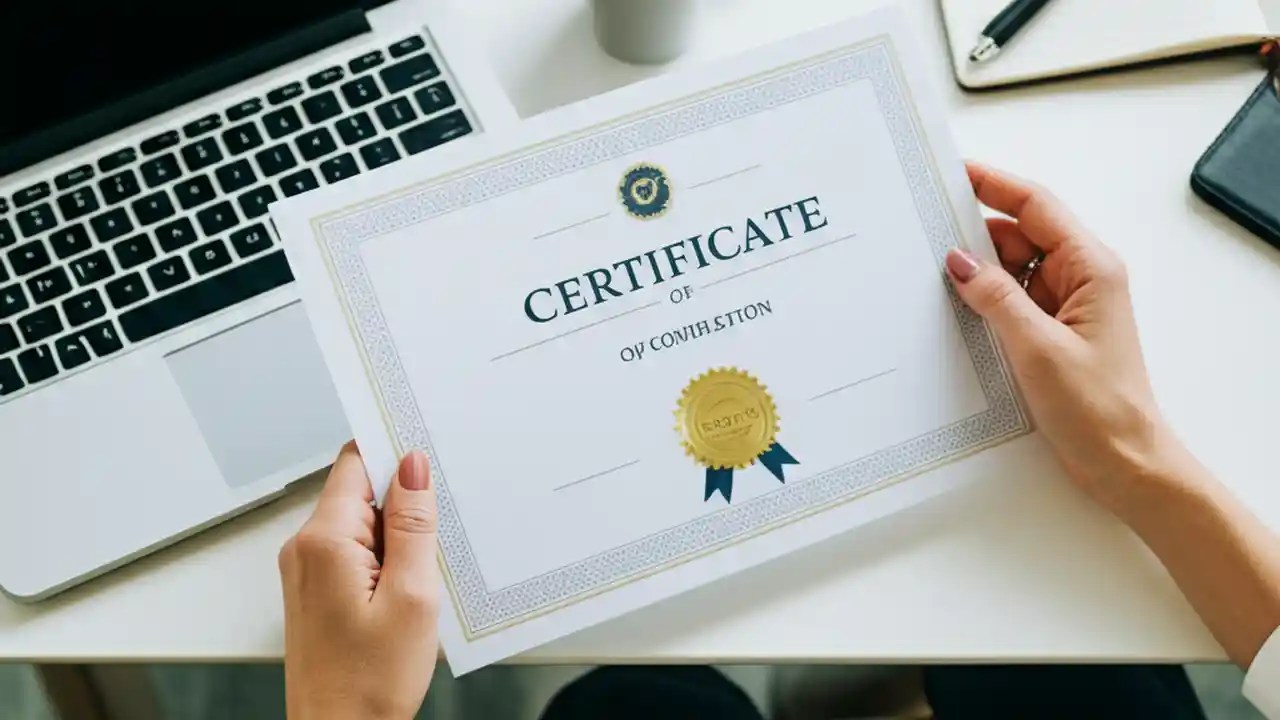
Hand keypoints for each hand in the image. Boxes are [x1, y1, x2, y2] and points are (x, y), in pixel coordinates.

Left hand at [279, 443, 439, 719]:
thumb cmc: (368, 684)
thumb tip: (413, 466)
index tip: (428, 451)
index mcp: (324, 542)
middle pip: (359, 490)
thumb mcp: (412, 597)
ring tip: (422, 575)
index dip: (393, 451)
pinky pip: (355, 551)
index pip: (356, 461)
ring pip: (361, 522)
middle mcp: (305, 550)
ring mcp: (307, 570)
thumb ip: (414, 525)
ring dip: (398, 535)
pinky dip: (386, 559)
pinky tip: (407, 589)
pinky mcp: (316, 590)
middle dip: (404, 501)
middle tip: (438, 533)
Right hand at [945, 162, 1182, 517]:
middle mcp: (1082, 278)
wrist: (1123, 462)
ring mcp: (1067, 305)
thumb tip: (958, 260)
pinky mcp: (1053, 332)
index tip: (954, 173)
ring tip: (936, 276)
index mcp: (1091, 267)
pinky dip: (986, 300)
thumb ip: (995, 296)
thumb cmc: (1097, 407)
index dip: (994, 185)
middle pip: (1021, 234)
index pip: (1036, 206)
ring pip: (1014, 269)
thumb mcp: (1037, 347)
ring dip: (980, 272)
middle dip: (977, 233)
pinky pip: (1013, 300)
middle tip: (928, 233)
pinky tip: (958, 309)